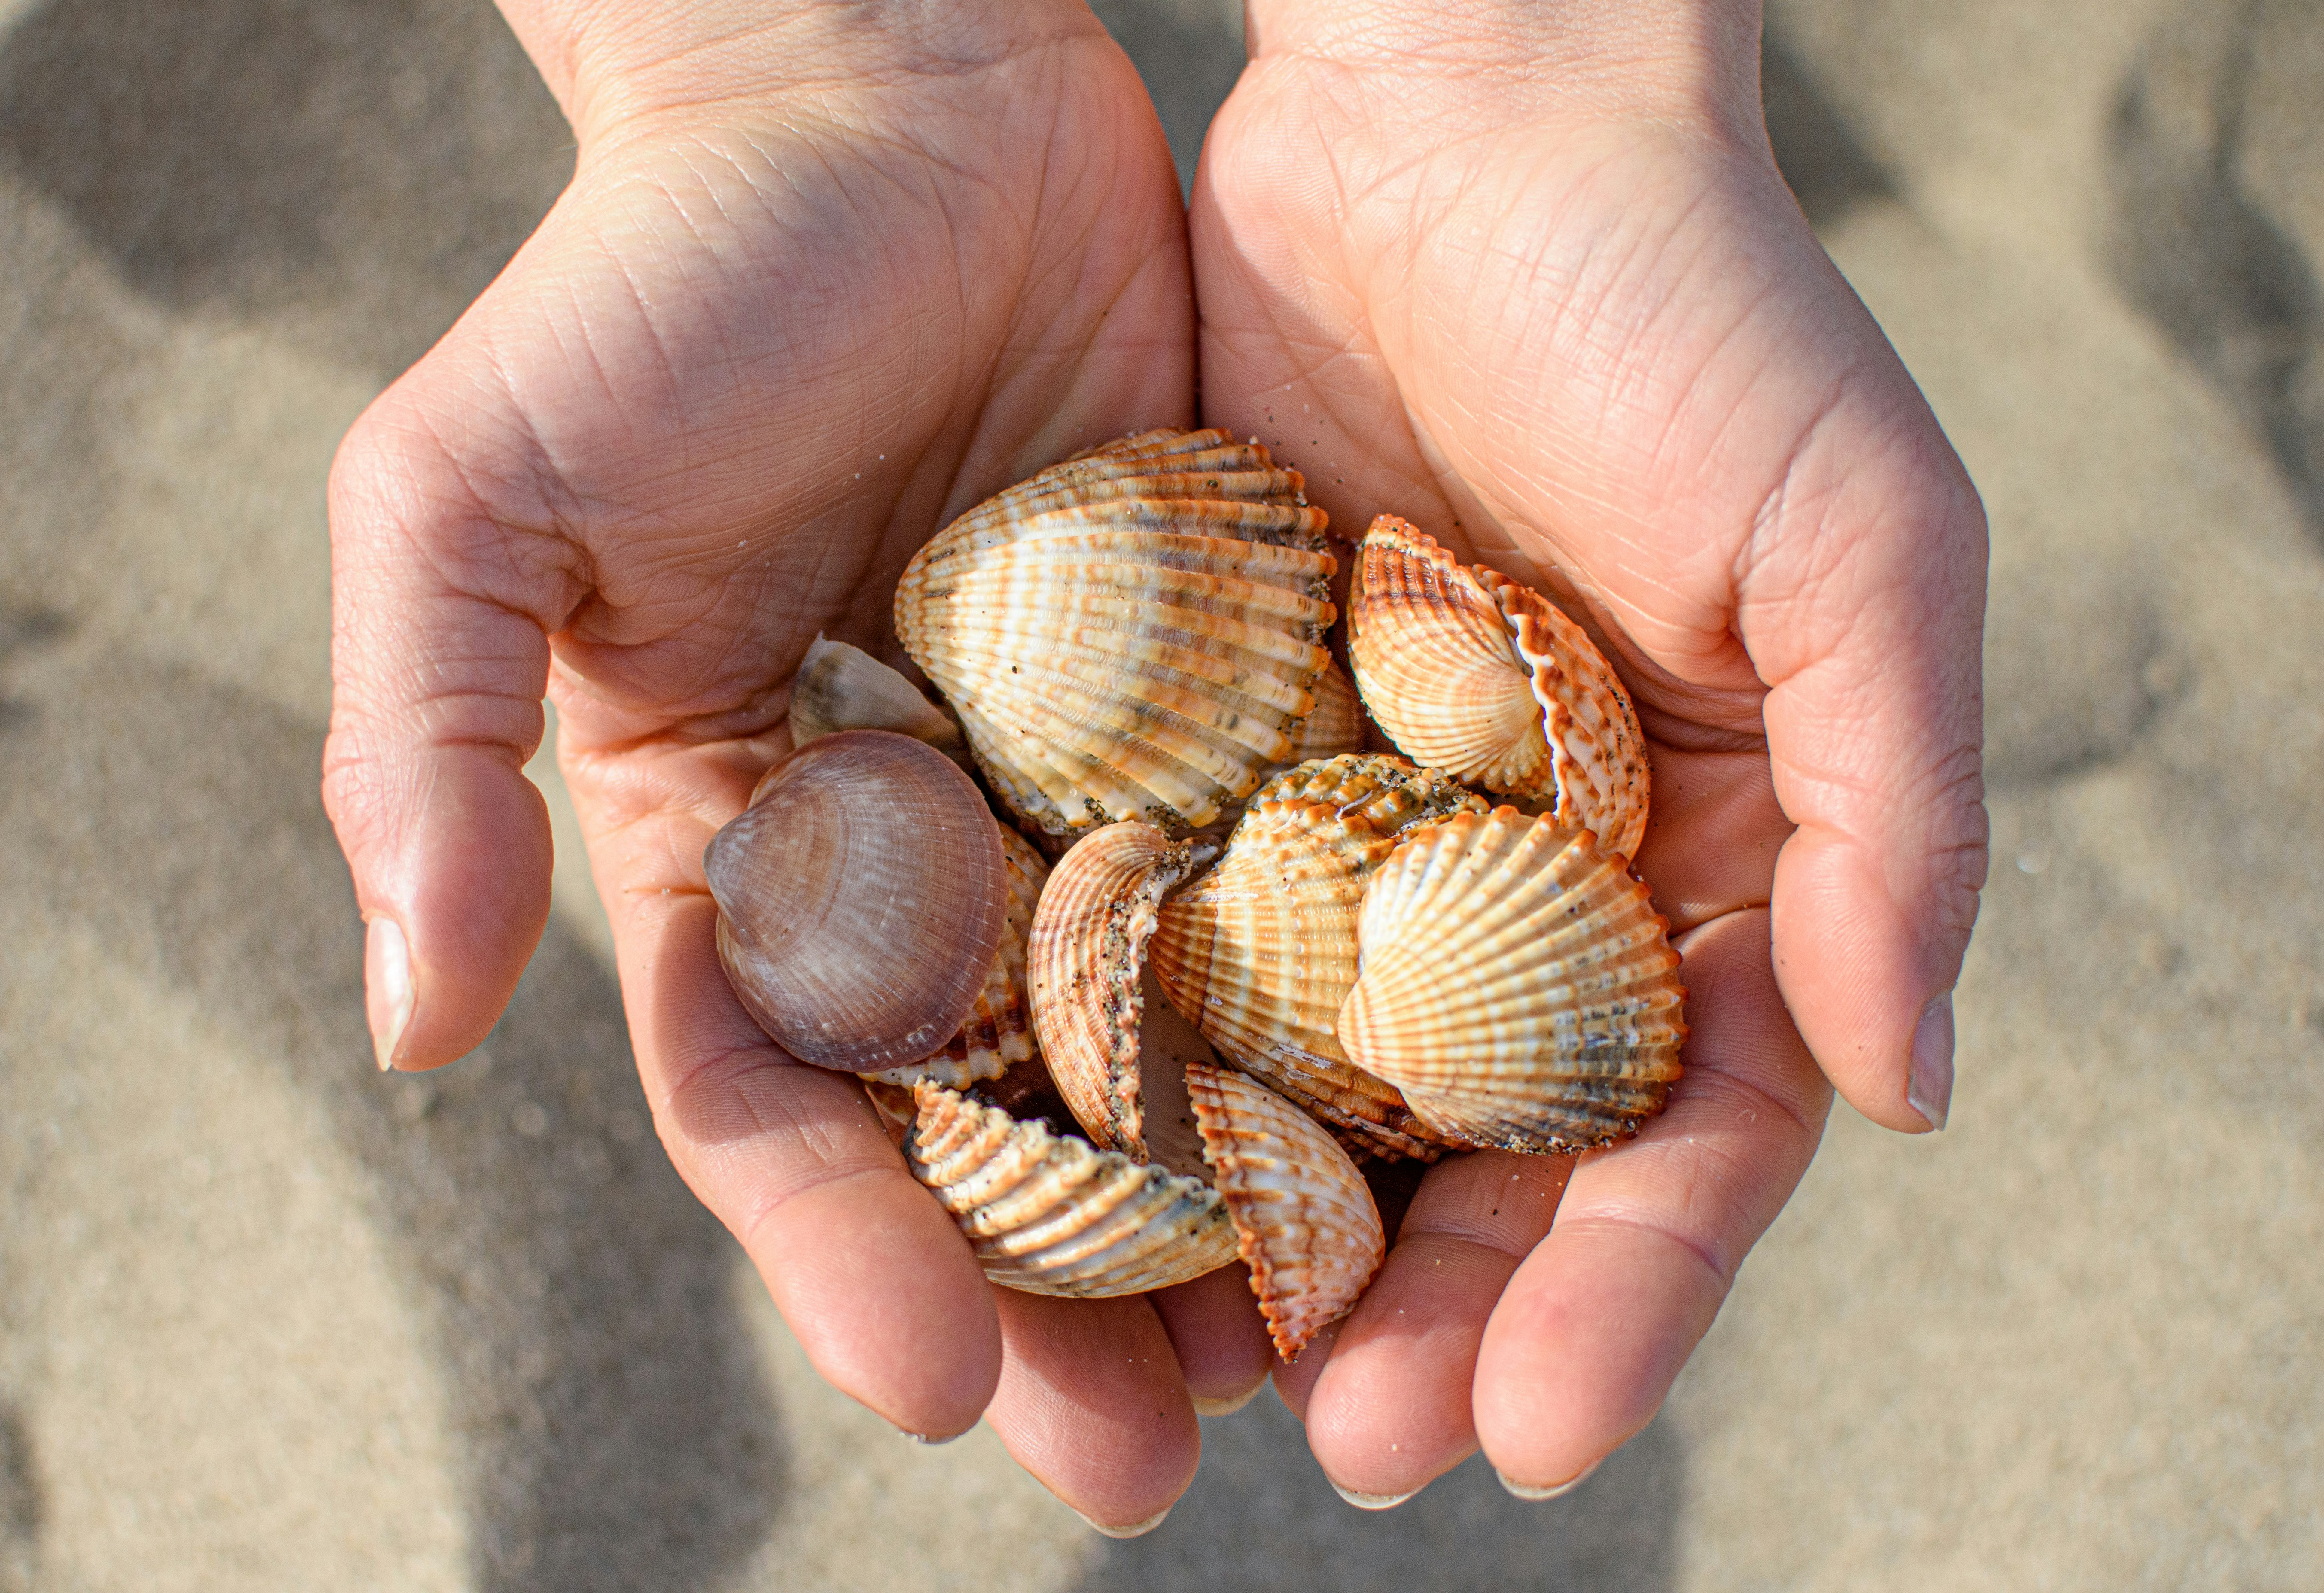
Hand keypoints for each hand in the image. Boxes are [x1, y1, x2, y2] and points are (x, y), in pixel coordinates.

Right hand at [321, 0, 1266, 1529]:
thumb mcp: (474, 501)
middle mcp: (909, 849)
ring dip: (1217, 1211)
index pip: (786, 1100)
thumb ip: (427, 751)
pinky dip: (1332, 1002)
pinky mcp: (1213, 696)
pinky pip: (1283, 873)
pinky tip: (1415, 1127)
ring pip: (1155, 1038)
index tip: (948, 1384)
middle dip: (1056, 1298)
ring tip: (1310, 1366)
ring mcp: (1071, 783)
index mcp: (732, 846)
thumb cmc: (654, 281)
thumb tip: (414, 1015)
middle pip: (985, 1118)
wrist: (876, 93)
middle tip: (1144, 1463)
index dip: (850, 1247)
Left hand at [1193, 0, 1988, 1497]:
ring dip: (1257, 1239)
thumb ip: (1896, 815)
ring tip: (1180, 1384)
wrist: (1463, 121)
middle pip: (1481, 1151)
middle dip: (1422, 1308)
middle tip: (1339, 1442)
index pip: (1679, 1131)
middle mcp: (1521, 876)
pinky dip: (1129, 1052)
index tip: (1525, 1428)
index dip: (1621, 1292)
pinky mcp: (1209, 746)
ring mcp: (1356, 825)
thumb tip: (1909, 1083)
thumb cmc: (1698, 310)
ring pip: (1308, 1083)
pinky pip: (1163, 929)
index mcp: (1698, 865)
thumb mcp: (1854, 542)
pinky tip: (1068, 1169)